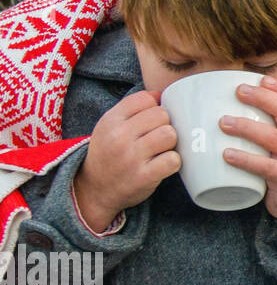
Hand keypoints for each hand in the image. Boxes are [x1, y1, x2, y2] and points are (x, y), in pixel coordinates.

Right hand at [73, 90, 180, 232]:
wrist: (93, 190)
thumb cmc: (109, 154)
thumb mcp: (110, 126)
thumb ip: (132, 108)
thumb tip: (161, 93)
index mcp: (111, 120)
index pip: (145, 99)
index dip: (154, 108)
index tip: (150, 121)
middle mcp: (119, 136)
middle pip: (162, 115)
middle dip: (165, 125)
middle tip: (157, 138)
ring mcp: (131, 157)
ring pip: (169, 135)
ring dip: (171, 143)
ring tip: (161, 150)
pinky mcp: (144, 176)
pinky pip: (173, 159)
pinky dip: (173, 162)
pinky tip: (163, 164)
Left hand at [219, 75, 276, 248]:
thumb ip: (271, 125)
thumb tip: (233, 106)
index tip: (262, 79)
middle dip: (263, 99)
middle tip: (239, 91)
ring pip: (273, 137)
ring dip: (246, 127)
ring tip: (223, 122)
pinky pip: (265, 167)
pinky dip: (245, 159)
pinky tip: (227, 154)